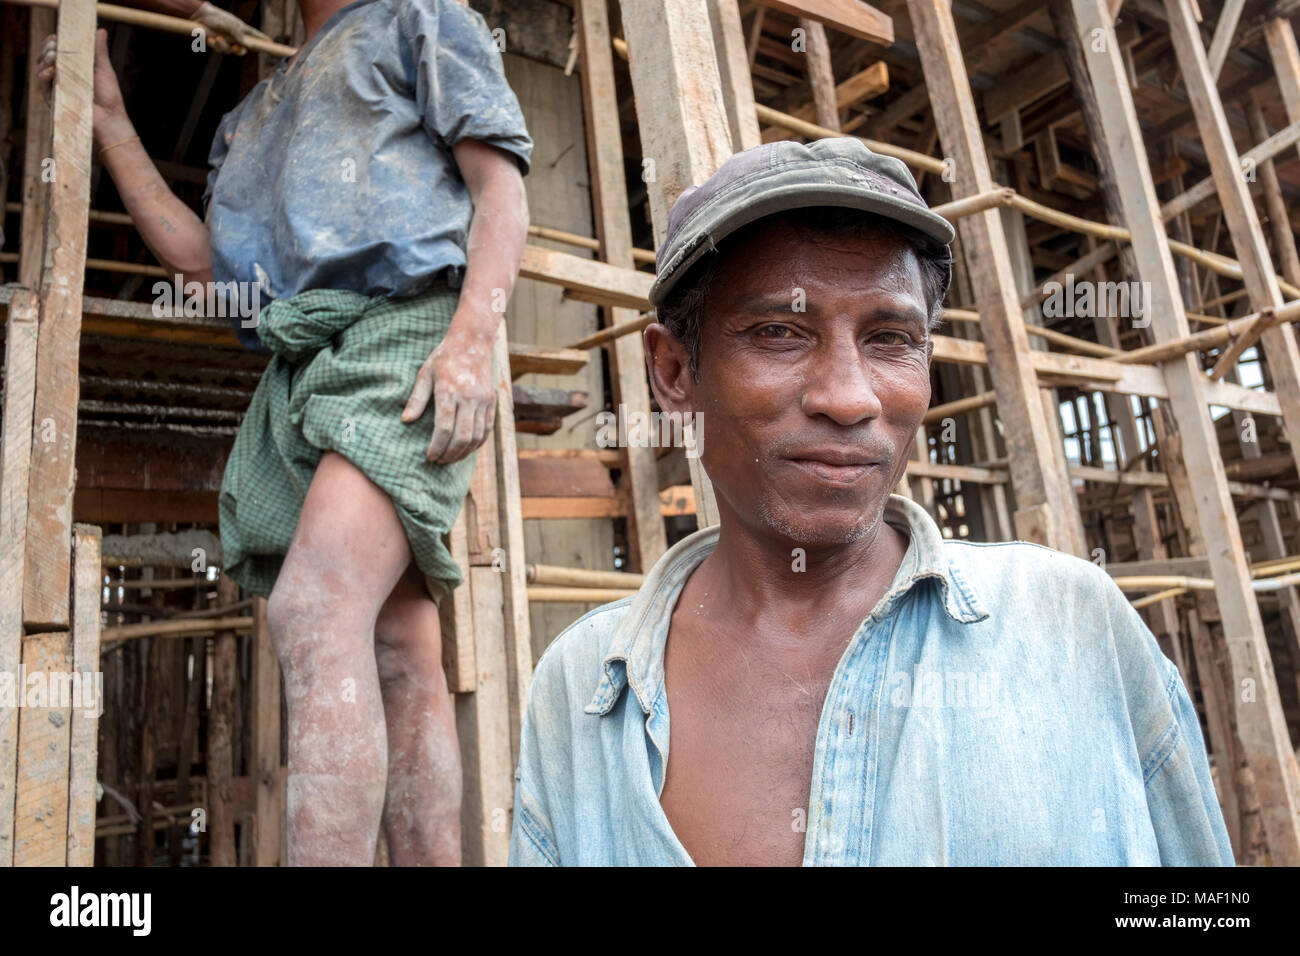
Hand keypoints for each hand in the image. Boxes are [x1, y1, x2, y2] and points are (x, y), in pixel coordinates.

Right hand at [36, 30, 129, 141]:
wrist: (110, 120)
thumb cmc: (110, 97)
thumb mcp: (104, 70)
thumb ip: (99, 51)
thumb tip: (100, 30)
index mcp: (73, 67)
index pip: (57, 51)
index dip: (53, 42)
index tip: (56, 37)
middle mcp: (63, 76)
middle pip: (46, 57)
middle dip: (48, 49)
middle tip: (55, 46)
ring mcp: (57, 87)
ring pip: (41, 69)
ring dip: (45, 60)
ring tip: (54, 57)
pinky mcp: (54, 99)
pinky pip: (42, 86)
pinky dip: (44, 76)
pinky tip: (50, 71)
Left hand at [191, 2, 270, 54]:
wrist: (200, 16)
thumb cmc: (218, 17)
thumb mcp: (231, 25)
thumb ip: (240, 35)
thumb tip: (249, 46)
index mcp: (242, 30)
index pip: (256, 36)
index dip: (263, 40)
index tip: (271, 42)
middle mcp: (236, 37)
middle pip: (243, 50)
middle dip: (239, 51)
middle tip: (235, 48)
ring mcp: (226, 41)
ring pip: (229, 51)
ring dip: (223, 45)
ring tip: (217, 37)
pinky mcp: (217, 43)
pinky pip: (219, 50)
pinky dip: (215, 45)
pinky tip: (210, 39)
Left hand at [402, 326, 497, 463]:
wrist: (472, 343)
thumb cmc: (443, 359)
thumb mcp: (425, 374)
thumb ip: (416, 398)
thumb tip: (406, 420)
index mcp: (449, 390)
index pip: (444, 428)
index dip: (436, 446)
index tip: (429, 455)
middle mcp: (469, 397)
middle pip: (462, 436)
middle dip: (449, 453)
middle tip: (439, 460)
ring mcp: (483, 400)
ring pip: (477, 436)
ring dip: (463, 452)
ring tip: (451, 457)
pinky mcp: (491, 402)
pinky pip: (487, 430)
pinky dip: (477, 444)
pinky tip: (466, 449)